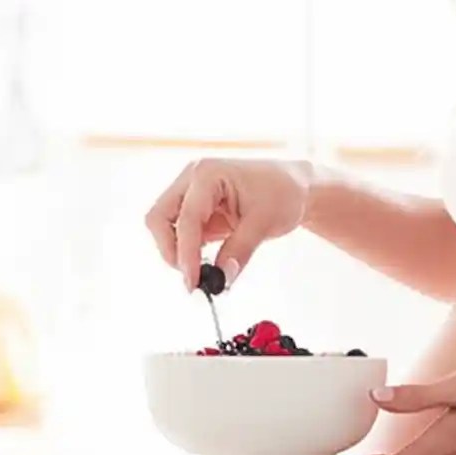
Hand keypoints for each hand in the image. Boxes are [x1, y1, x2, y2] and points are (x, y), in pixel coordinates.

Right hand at [145, 158, 312, 289]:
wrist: (296, 187)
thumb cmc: (284, 192)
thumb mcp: (264, 223)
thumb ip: (239, 251)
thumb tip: (221, 278)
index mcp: (207, 174)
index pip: (186, 219)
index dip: (186, 254)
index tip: (193, 281)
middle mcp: (193, 179)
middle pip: (159, 218)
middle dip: (171, 250)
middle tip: (193, 277)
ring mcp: (192, 192)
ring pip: (165, 226)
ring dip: (178, 251)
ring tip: (203, 271)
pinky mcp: (197, 208)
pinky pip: (180, 231)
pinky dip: (188, 249)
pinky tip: (207, 262)